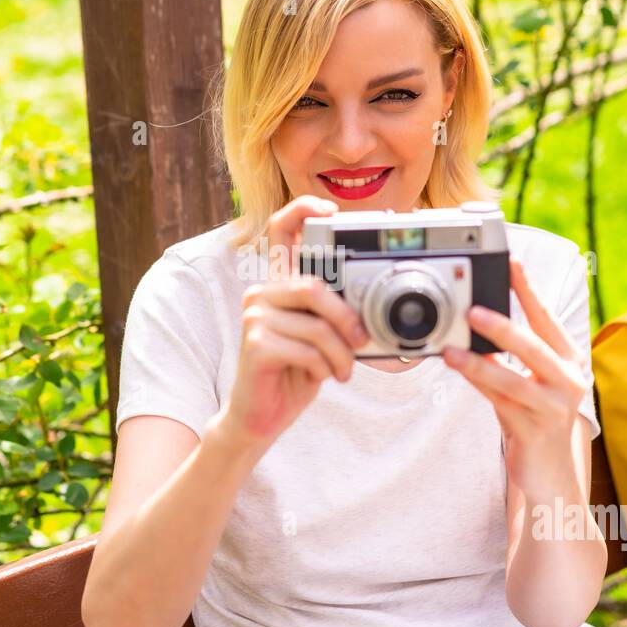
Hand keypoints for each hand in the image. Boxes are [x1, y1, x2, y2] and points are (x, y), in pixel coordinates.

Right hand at [217, 195, 368, 449]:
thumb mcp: (323, 339)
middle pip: (314, 287)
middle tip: (360, 343)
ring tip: (341, 370)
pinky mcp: (255, 344)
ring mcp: (255, 317)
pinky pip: (307, 350)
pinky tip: (322, 377)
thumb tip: (371, 308)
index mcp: (280, 285)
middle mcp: (262, 293)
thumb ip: (336, 315)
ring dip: (340, 354)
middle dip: (346, 319)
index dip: (303, 211)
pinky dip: (326, 368)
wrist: (263, 417)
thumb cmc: (296, 374)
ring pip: (317, 325)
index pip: (281, 232)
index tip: (331, 210)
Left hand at [441, 255, 587, 493]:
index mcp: (569, 360)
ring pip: (514, 380)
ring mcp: (554, 408)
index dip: (529, 290)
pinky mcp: (534, 431)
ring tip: (452, 351)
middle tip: (472, 310)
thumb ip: (510, 356)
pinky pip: (501, 403)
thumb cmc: (535, 418)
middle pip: (534, 347)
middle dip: (502, 327)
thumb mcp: (528, 381)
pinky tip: (459, 371)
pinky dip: (478, 385)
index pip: (548, 319)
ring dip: (480, 363)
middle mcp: (569, 381)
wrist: (550, 473)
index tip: (512, 262)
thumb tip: (477, 323)